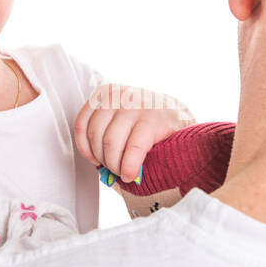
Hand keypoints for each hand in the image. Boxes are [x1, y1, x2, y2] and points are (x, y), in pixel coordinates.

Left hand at [74, 84, 195, 183]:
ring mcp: (137, 106)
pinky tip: (131, 173)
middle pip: (96, 134)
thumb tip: (96, 164)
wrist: (183, 118)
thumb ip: (104, 133)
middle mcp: (120, 95)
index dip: (86, 148)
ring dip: (115, 165)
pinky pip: (133, 148)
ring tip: (124, 172)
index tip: (96, 160)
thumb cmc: (147, 124)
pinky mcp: (154, 120)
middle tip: (116, 169)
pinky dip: (129, 166)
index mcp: (107, 93)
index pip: (83, 123)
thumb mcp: (121, 119)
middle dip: (104, 158)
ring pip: (110, 142)